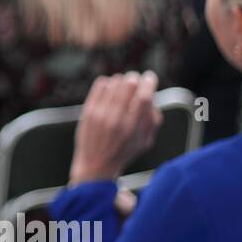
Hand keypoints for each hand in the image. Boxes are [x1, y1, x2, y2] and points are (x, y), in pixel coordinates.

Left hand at [69, 71, 161, 185]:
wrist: (95, 164)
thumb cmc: (123, 151)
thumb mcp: (145, 142)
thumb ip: (153, 119)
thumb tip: (153, 96)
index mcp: (133, 128)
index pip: (144, 97)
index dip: (149, 83)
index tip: (150, 77)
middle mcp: (116, 119)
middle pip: (129, 85)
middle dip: (136, 78)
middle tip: (136, 81)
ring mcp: (100, 114)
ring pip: (114, 82)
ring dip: (122, 81)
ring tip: (123, 88)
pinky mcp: (88, 111)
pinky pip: (100, 85)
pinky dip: (108, 83)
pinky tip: (110, 89)